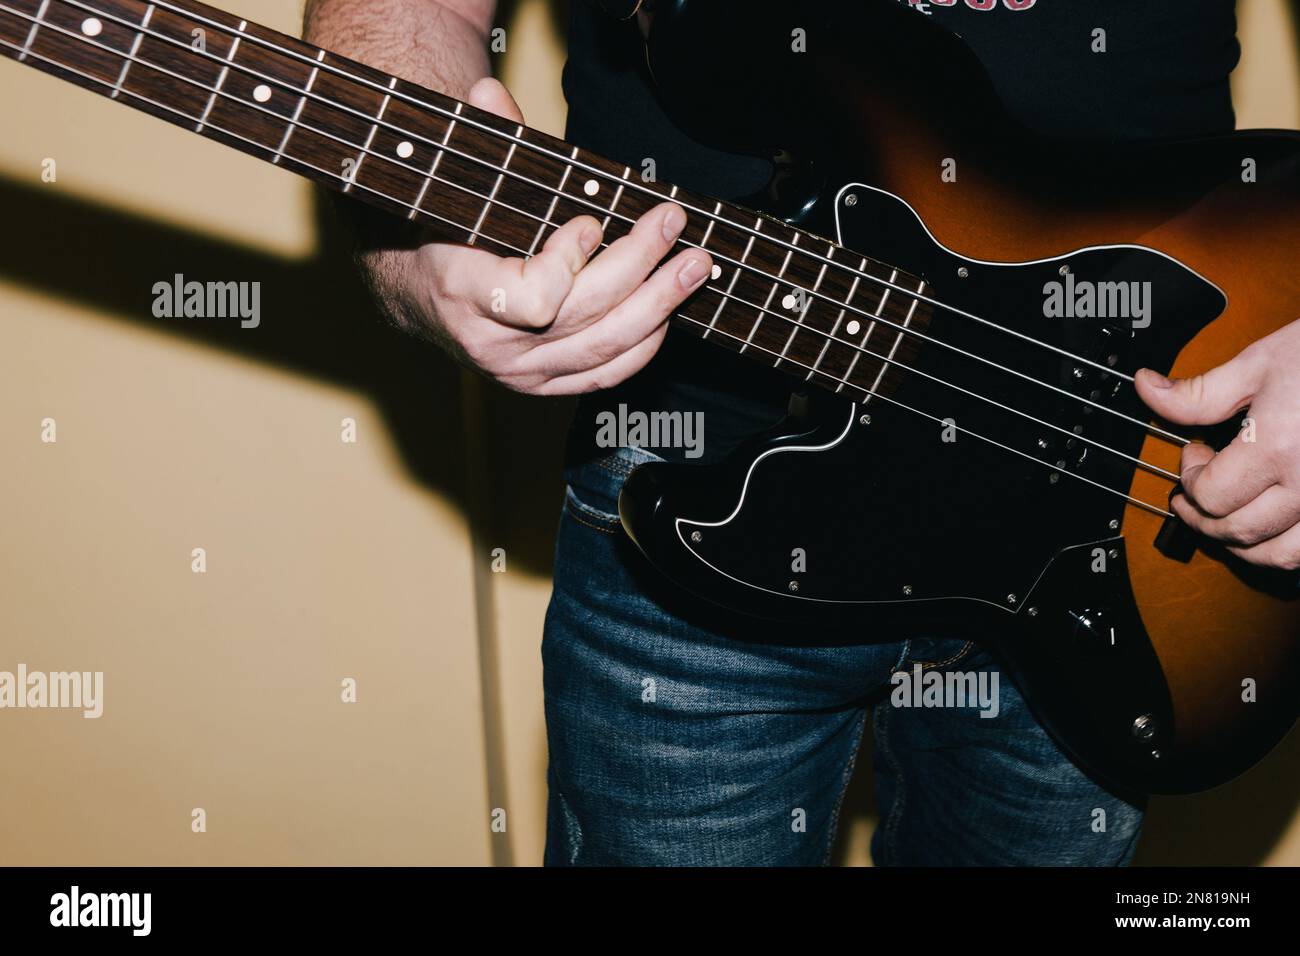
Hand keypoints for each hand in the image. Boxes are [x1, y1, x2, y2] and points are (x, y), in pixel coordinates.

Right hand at [358, 77, 710, 394]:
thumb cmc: (449, 233)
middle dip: (637, 264)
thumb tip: (490, 93)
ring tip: (693, 266)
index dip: (566, 264)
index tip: (590, 224)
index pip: (530, 298)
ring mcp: (520, 372)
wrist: (425, 297)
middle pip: (583, 315)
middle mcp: (492, 344)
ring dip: (658, 303)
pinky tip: (668, 310)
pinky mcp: (545, 385)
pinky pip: (605, 373)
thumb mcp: (463, 188)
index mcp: (463, 293)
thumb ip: (486, 145)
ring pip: (603, 347)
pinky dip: (643, 344)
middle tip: (671, 223)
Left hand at [1136, 317, 1299, 569]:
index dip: (1188, 479)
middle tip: (1192, 494)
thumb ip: (1200, 392)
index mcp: (1280, 446)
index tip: (1192, 456)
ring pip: (1279, 555)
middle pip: (1236, 530)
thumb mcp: (1263, 362)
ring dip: (1242, 543)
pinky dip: (1285, 548)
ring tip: (1225, 517)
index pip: (1210, 495)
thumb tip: (1147, 389)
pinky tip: (1272, 526)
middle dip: (1202, 515)